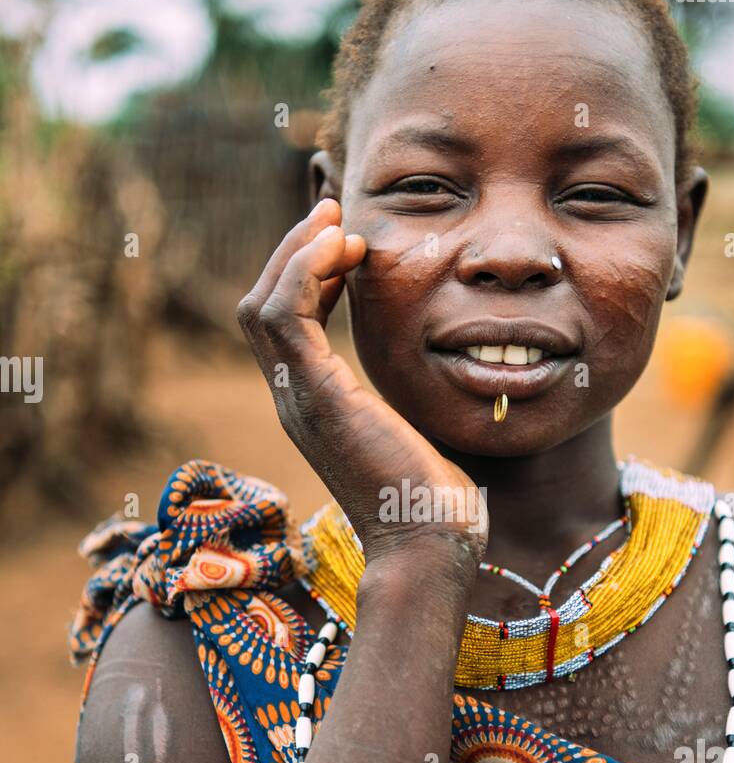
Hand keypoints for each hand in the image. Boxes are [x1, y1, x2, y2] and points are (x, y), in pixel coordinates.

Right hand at [237, 198, 487, 566]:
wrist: (430, 547)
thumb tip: (441, 360)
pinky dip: (306, 271)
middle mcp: (295, 401)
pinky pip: (287, 315)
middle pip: (263, 307)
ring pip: (265, 305)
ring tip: (338, 225)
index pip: (286, 325)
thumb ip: (409, 393)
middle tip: (335, 216)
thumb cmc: (435, 502)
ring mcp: (298, 400)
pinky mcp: (317, 397)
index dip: (308, 275)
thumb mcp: (418, 429)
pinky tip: (343, 249)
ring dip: (298, 254)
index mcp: (315, 407)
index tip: (348, 240)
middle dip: (295, 253)